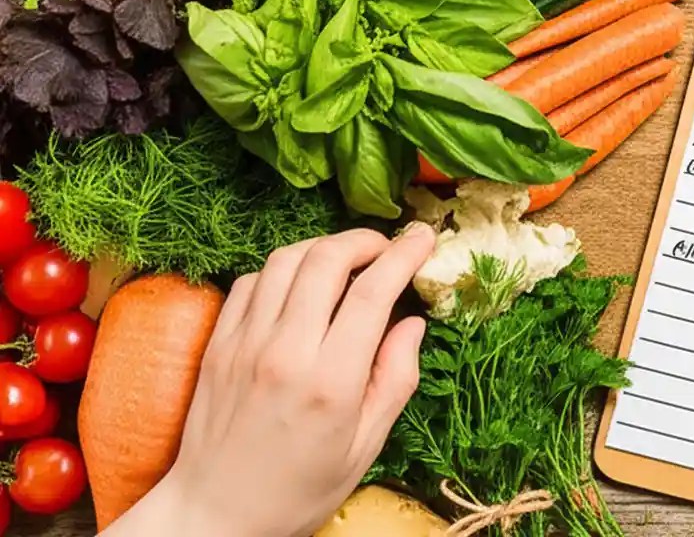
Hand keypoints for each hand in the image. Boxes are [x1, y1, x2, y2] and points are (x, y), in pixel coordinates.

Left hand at [108, 226, 434, 536]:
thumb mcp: (366, 447)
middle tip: (388, 248)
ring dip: (324, 246)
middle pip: (326, 258)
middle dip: (365, 240)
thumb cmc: (299, 489)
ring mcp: (245, 342)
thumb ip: (395, 379)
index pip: (372, 292)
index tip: (424, 238)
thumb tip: (413, 324)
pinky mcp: (219, 342)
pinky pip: (253, 280)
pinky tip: (302, 284)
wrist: (215, 514)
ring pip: (286, 259)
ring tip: (349, 260)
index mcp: (331, 381)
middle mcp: (284, 351)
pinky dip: (284, 268)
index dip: (404, 255)